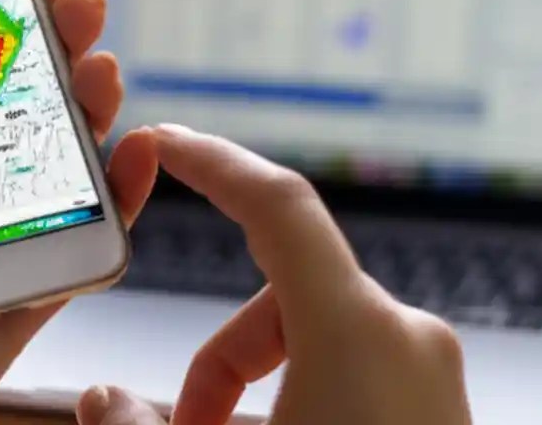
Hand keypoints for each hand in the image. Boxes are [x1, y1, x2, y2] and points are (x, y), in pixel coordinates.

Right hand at [76, 126, 470, 424]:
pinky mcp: (439, 406)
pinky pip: (352, 372)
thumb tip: (102, 400)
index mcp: (362, 334)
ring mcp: (432, 372)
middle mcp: (408, 336)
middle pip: (282, 296)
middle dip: (215, 360)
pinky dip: (300, 402)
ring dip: (253, 392)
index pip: (279, 206)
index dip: (214, 163)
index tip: (162, 143)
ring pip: (314, 341)